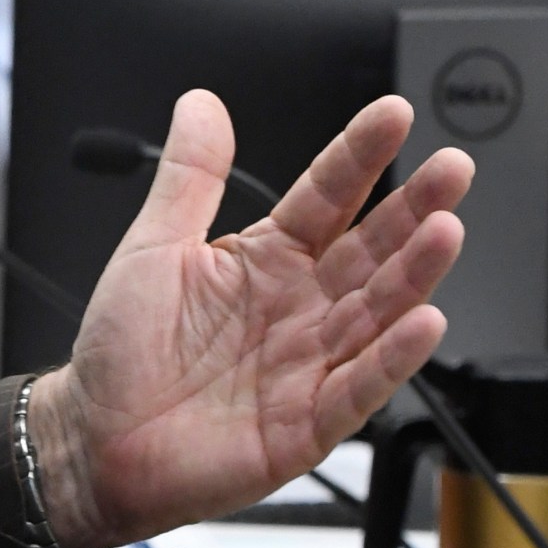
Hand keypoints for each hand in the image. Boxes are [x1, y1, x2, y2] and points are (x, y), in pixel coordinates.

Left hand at [28, 90, 470, 547]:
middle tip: (452, 170)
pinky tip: (422, 324)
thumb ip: (188, 177)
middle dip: (413, 209)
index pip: (326, 197)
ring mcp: (309, 365)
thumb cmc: (122, 354)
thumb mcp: (151, 248)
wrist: (95, 443)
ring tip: (446, 232)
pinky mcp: (306, 425)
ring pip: (376, 313)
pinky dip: (391, 360)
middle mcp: (299, 308)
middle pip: (370, 250)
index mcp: (265, 260)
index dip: (359, 157)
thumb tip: (201, 104)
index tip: (393, 116)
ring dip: (415, 274)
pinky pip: (357, 388)